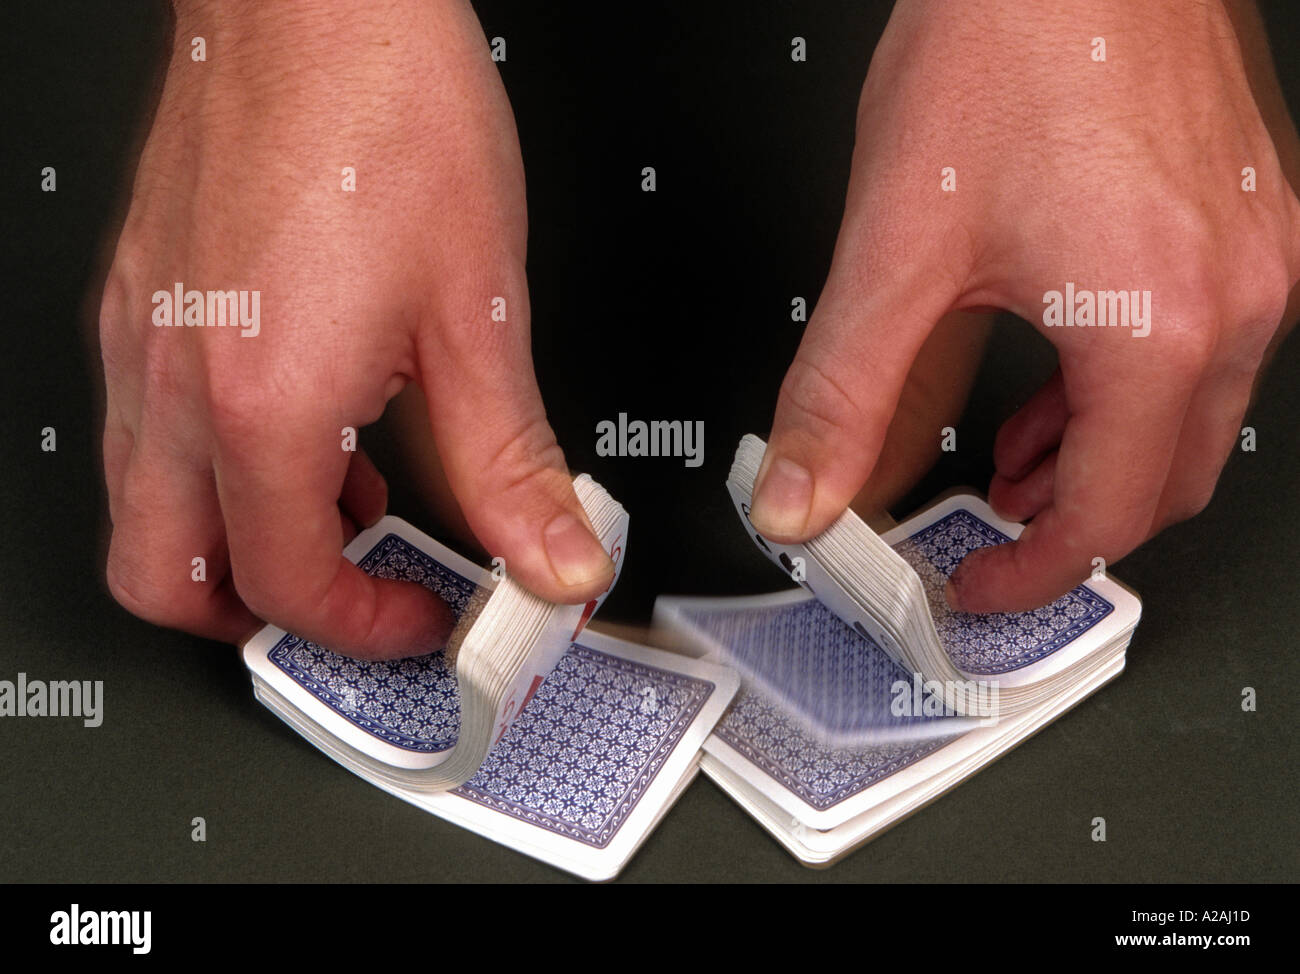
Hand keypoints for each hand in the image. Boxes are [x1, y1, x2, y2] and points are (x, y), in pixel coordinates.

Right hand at [99, 0, 612, 658]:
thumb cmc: (384, 111)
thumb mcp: (479, 310)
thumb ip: (513, 461)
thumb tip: (556, 556)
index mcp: (264, 403)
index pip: (287, 584)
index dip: (365, 624)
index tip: (423, 612)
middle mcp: (175, 381)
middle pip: (163, 580)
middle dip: (256, 621)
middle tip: (349, 601)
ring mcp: (139, 338)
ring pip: (141, 510)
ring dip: (235, 545)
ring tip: (344, 509)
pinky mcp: (137, 295)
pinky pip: (145, 431)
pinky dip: (216, 469)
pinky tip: (306, 425)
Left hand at [749, 0, 1299, 611]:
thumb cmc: (1013, 43)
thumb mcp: (899, 247)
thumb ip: (844, 392)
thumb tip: (804, 491)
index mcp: (1157, 324)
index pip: (1104, 515)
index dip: (1031, 572)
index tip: (980, 583)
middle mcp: (1234, 297)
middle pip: (1163, 484)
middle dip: (1070, 525)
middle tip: (992, 532)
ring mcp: (1254, 255)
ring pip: (1189, 421)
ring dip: (1097, 458)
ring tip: (1013, 458)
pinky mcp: (1245, 219)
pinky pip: (1203, 348)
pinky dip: (1124, 390)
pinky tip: (1060, 373)